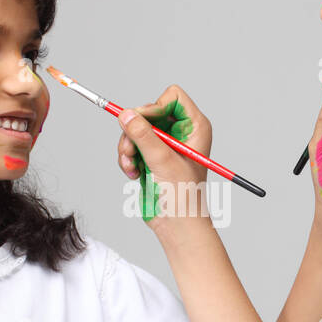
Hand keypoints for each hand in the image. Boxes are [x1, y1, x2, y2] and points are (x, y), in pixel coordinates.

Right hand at [117, 85, 211, 232]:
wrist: (176, 224)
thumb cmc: (183, 196)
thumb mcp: (162, 161)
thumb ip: (144, 136)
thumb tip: (126, 114)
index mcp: (194, 127)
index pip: (173, 97)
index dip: (155, 106)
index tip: (142, 122)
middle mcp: (180, 132)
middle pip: (149, 111)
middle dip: (135, 130)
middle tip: (130, 147)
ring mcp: (165, 144)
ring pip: (136, 128)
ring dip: (128, 146)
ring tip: (131, 165)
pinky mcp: (151, 155)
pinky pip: (131, 144)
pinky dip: (128, 158)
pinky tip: (133, 173)